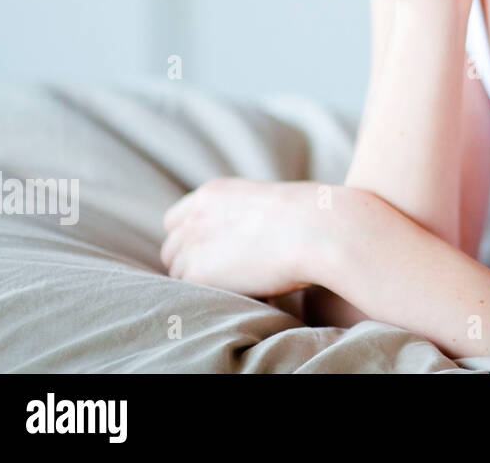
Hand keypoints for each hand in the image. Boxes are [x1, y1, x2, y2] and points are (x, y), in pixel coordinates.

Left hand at [160, 177, 337, 298]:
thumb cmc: (312, 217)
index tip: (214, 252)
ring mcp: (192, 244)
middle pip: (172, 250)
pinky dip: (216, 296)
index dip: (193, 239)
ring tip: (244, 283)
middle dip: (194, 262)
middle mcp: (195, 215)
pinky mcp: (198, 273)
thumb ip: (245, 216)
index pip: (176, 221)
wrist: (318, 229)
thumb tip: (251, 239)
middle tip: (229, 274)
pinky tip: (248, 291)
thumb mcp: (269, 203)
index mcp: (212, 193)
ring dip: (205, 282)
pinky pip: (194, 293)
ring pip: (180, 274)